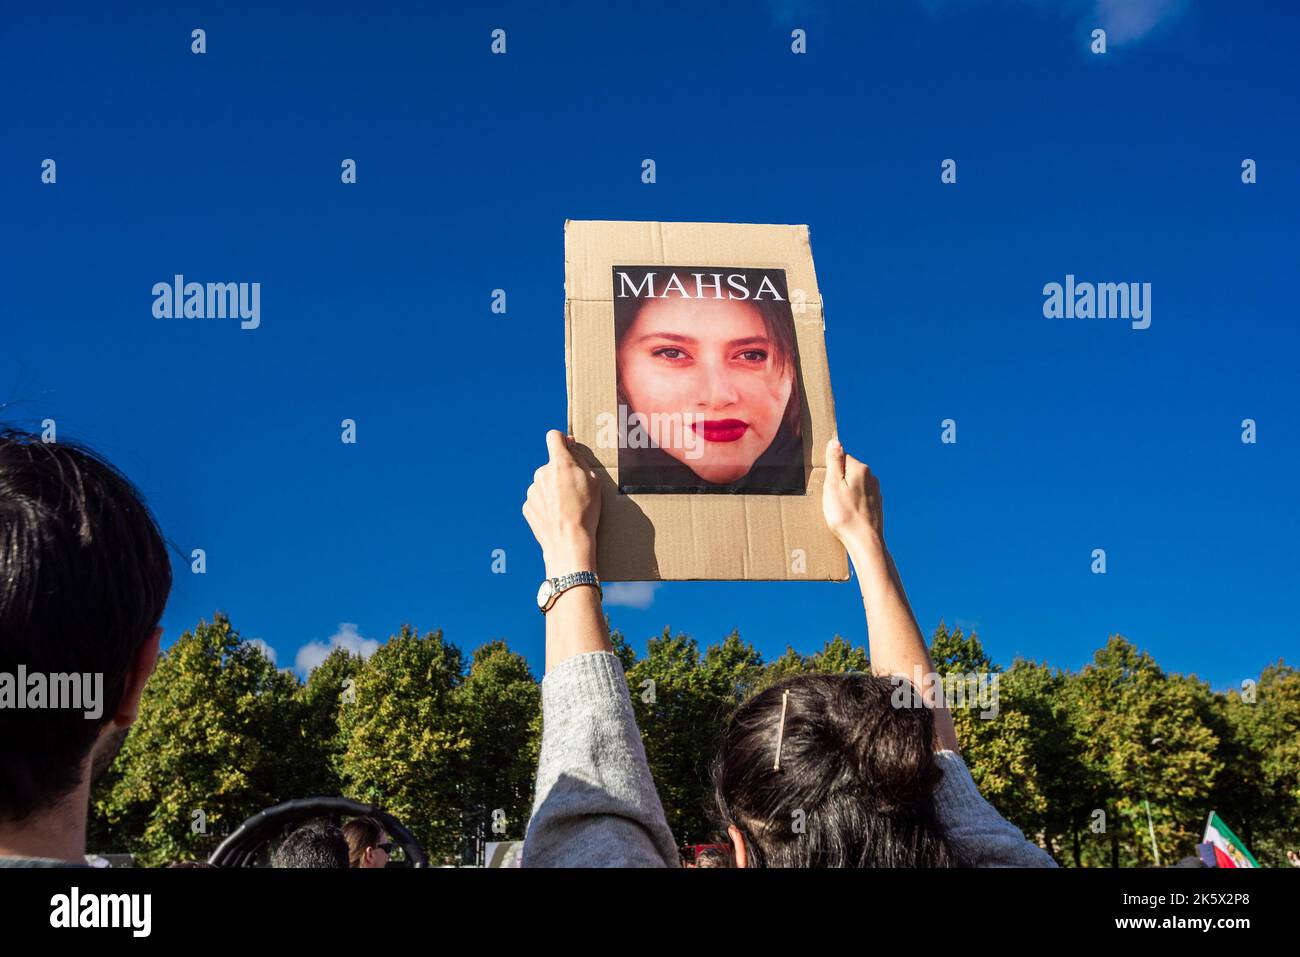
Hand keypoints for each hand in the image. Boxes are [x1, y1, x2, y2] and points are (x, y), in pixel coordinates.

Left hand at [523, 430, 600, 576]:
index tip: (567, 449)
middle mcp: (542, 473)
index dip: (561, 441)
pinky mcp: (527, 506)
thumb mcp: (594, 482)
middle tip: (575, 491)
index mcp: (559, 463)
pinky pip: (538, 500)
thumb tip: (570, 444)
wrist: (569, 542)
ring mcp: (532, 490)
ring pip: (544, 483)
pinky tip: (557, 517)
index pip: (553, 437)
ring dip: (553, 490)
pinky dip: (546, 505)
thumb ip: (579, 459)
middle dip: (561, 473)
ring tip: (567, 508)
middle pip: (551, 465)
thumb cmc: (586, 512)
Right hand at [822, 436, 884, 558]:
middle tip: (830, 499)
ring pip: (854, 486)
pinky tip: (848, 516)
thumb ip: (834, 462)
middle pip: (847, 472)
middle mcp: (872, 477)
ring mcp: (876, 492)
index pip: (841, 458)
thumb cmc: (845, 515)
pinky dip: (852, 505)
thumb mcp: (832, 485)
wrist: (865, 541)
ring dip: (845, 494)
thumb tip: (835, 441)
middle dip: (837, 483)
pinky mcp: (876, 506)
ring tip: (839, 510)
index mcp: (861, 469)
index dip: (830, 471)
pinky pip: (860, 499)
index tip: (826, 485)